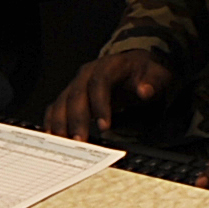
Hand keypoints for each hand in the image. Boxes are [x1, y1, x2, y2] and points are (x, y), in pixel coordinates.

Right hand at [46, 49, 174, 139]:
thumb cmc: (143, 71)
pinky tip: (53, 136)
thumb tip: (145, 90)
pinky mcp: (71, 95)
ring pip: (62, 101)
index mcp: (109, 65)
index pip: (100, 82)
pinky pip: (57, 106)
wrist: (133, 64)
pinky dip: (52, 121)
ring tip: (64, 143)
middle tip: (80, 141)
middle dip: (77, 119)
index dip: (100, 104)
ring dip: (61, 123)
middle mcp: (88, 73)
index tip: (104, 126)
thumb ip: (152, 81)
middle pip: (77, 94)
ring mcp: (77, 83)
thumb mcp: (156, 73)